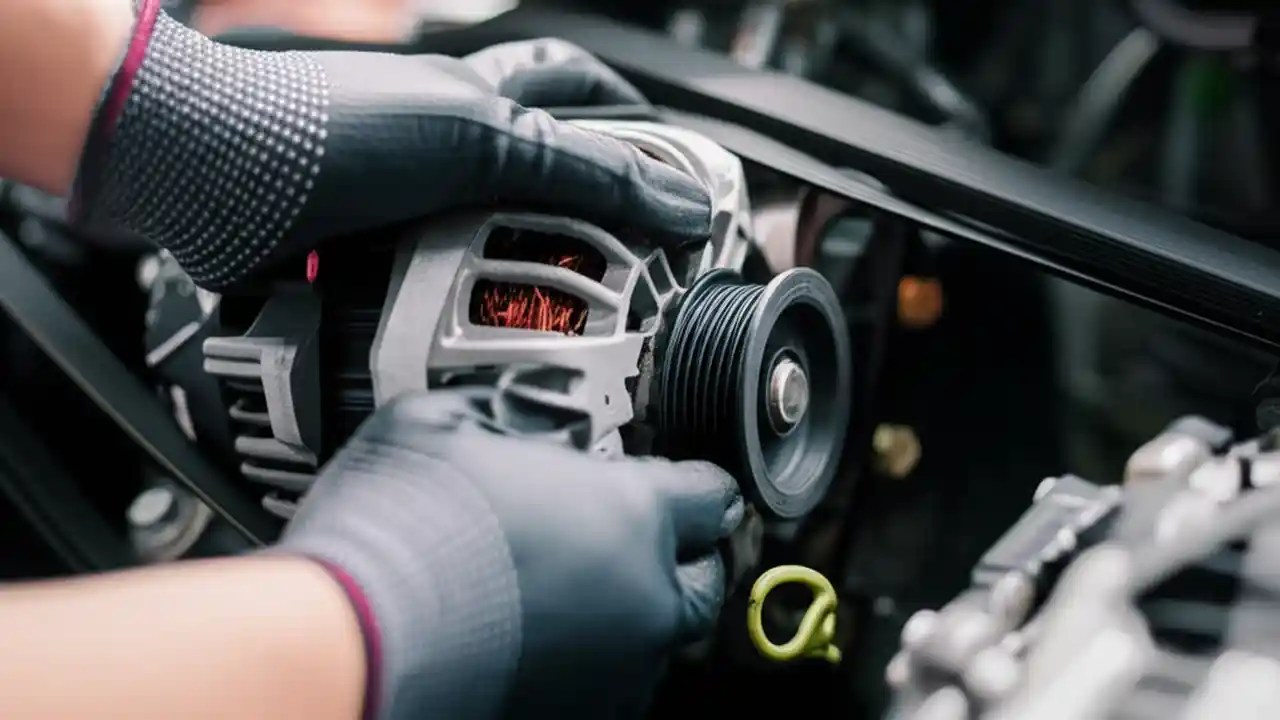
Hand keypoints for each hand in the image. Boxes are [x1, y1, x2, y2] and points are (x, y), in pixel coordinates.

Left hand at [72, 3, 710, 289]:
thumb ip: (586, 175)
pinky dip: (445, 325)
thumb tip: (684, 206)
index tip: (675, 170)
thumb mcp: (481, 144)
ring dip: (513, 287)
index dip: (633, 123)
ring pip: (483, 248)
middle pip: (539, 180)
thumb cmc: (327, 129)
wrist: (202, 174)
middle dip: (584, 227)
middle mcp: (445, 147)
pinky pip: (421, 295)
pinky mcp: (364, 257)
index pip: (578, 93)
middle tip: (626, 279)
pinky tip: (466, 352)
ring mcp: (403, 204)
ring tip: (554, 338)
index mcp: (480, 100)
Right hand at [275, 389, 743, 719]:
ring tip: (569, 593)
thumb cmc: (392, 534)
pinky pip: (600, 688)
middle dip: (682, 563)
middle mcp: (639, 601)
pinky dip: (582, 664)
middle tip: (645, 545)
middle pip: (701, 585)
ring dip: (626, 616)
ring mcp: (609, 674)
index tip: (689, 484)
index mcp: (629, 516)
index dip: (698, 484)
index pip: (710, 496)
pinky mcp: (568, 718)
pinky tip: (533, 638)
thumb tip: (507, 416)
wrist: (347, 642)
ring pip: (652, 645)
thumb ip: (503, 417)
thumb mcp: (442, 423)